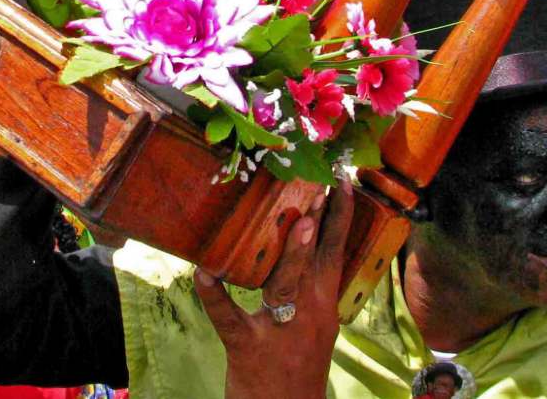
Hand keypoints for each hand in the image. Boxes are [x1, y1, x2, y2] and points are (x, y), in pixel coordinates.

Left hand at [194, 178, 354, 398]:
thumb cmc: (296, 362)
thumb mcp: (313, 322)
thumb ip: (308, 286)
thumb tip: (302, 239)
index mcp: (324, 305)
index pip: (336, 254)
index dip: (342, 219)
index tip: (344, 183)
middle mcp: (309, 315)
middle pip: (318, 264)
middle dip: (323, 226)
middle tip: (325, 189)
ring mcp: (279, 332)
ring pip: (286, 287)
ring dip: (293, 255)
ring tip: (297, 222)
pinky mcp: (246, 349)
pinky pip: (229, 318)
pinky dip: (215, 296)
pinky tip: (203, 274)